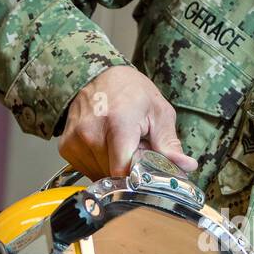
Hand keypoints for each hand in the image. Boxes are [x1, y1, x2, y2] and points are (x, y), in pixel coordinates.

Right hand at [57, 65, 198, 179]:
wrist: (98, 75)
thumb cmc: (130, 91)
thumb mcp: (158, 112)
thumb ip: (169, 144)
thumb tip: (186, 166)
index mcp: (118, 124)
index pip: (124, 171)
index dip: (138, 177)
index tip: (146, 172)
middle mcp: (91, 133)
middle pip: (114, 174)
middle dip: (129, 170)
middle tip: (135, 150)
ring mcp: (76, 141)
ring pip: (100, 175)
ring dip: (113, 168)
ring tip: (119, 145)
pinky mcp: (66, 147)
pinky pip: (87, 170)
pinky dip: (100, 164)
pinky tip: (105, 146)